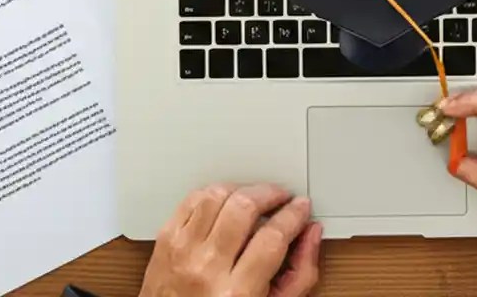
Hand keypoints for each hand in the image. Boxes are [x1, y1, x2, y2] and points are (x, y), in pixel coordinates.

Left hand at [139, 183, 322, 296]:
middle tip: (281, 197)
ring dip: (242, 189)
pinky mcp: (166, 239)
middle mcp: (206, 268)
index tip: (301, 208)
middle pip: (243, 208)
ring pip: (216, 196)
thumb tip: (310, 235)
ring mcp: (183, 251)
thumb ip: (299, 275)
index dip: (294, 215)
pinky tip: (226, 202)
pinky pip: (192, 200)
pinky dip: (213, 194)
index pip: (273, 238)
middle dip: (270, 194)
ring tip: (255, 197)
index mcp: (236, 293)